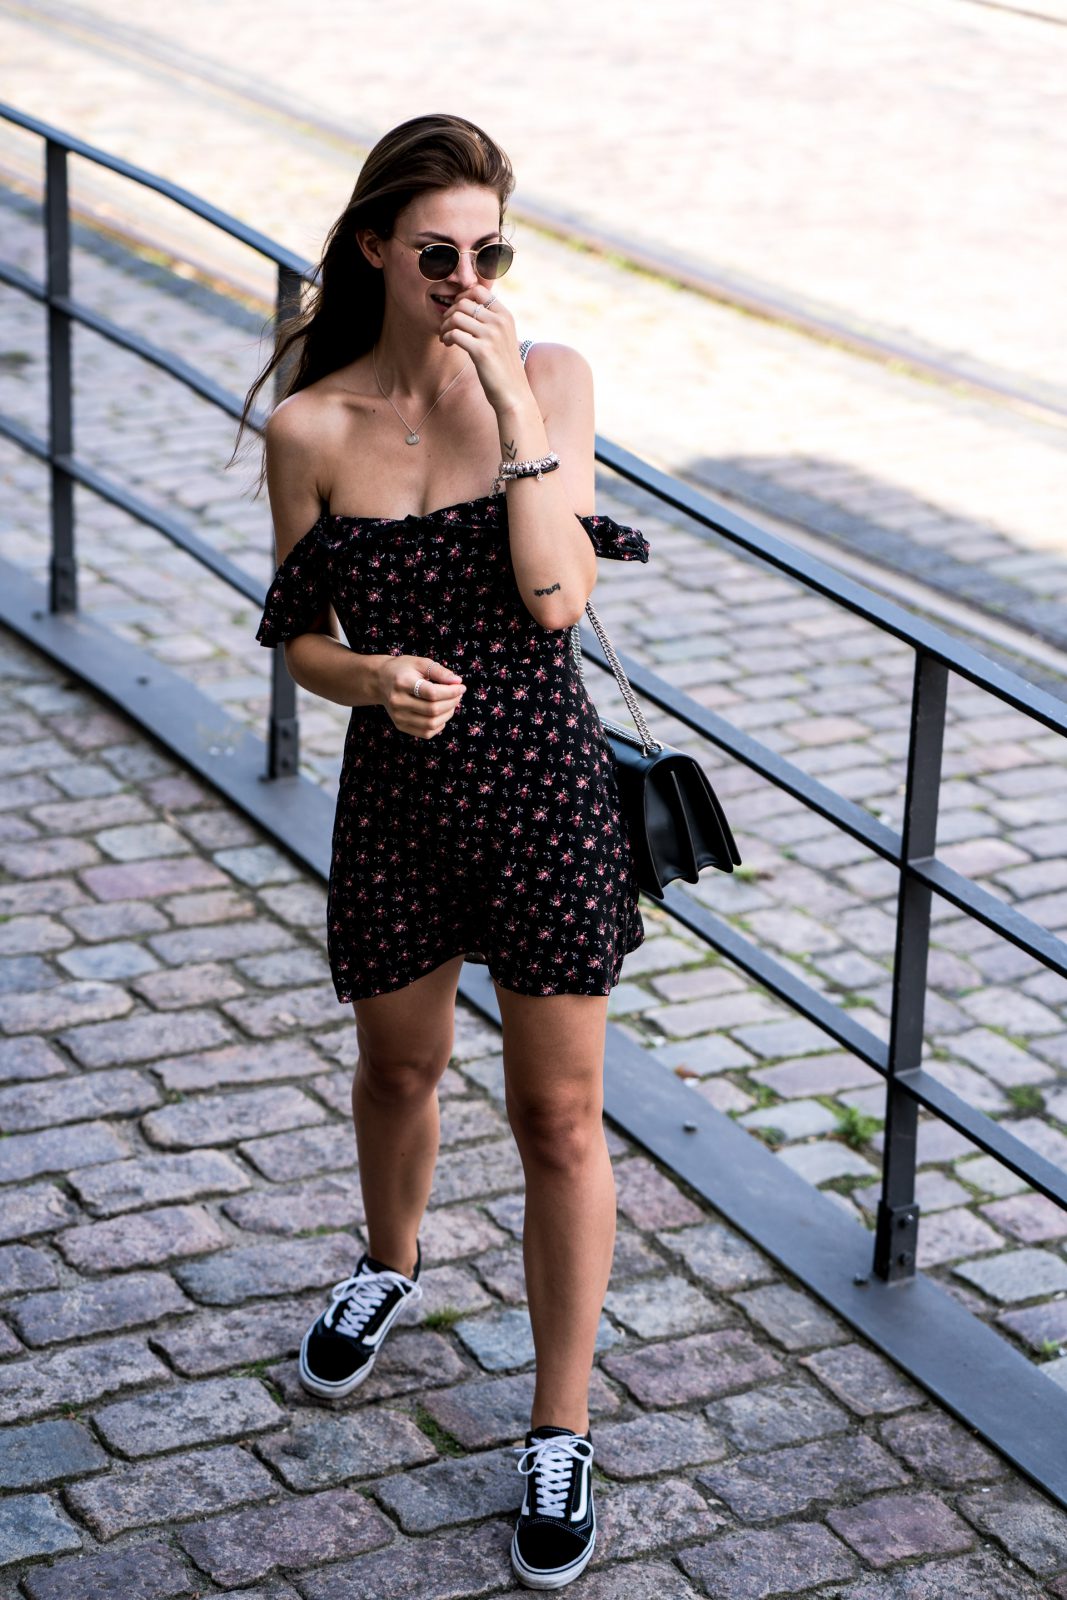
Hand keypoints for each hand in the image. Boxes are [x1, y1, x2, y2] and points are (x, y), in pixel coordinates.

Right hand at [377, 656, 465, 738]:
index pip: (432, 693)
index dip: (451, 692)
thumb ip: (439, 671)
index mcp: (402, 683)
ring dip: (448, 715)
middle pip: (433, 710)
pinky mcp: (400, 725)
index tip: (461, 687)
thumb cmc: (403, 670)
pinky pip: (426, 733)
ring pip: (431, 724)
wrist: (380, 681)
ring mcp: (398, 716)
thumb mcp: (420, 663)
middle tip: (458, 695)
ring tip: (451, 704)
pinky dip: (439, 725)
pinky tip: (441, 714)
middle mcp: (398, 702)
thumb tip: (457, 682)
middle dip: (452, 703)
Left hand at [438, 284, 528, 415]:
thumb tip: (466, 304)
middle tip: (447, 327)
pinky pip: (454, 334)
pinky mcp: (481, 351)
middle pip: (464, 302)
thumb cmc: (503, 366)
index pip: (479, 290)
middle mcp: (500, 322)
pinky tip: (448, 344)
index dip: (462, 296)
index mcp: (505, 315)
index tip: (457, 311)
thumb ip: (490, 320)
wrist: (513, 392)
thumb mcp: (503, 337)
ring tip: (445, 336)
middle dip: (449, 313)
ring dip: (445, 325)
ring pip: (456, 316)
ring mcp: (491, 336)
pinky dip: (446, 337)